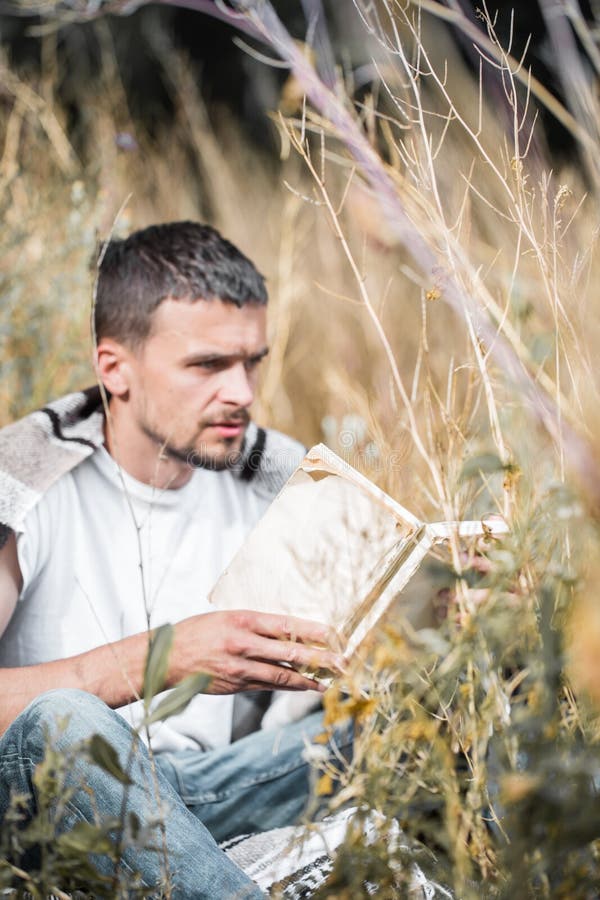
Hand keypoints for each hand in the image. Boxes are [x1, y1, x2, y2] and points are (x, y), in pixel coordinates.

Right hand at [171, 610, 341, 693]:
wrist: (166, 658)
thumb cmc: (197, 631)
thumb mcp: (226, 617)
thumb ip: (255, 624)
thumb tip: (288, 631)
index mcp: (243, 621)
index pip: (286, 625)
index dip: (313, 631)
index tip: (335, 634)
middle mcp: (244, 644)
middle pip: (290, 653)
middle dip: (321, 658)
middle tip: (344, 662)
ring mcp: (240, 668)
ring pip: (282, 675)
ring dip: (309, 679)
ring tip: (330, 681)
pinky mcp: (236, 686)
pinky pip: (268, 686)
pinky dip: (288, 686)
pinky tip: (303, 686)